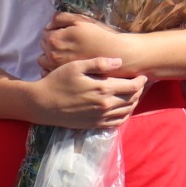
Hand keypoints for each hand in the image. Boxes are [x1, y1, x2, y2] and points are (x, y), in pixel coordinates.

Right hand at [31, 57, 147, 129]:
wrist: (42, 104)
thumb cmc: (57, 80)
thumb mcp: (76, 66)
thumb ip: (99, 63)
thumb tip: (119, 61)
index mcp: (103, 89)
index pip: (132, 86)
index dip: (141, 80)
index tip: (143, 75)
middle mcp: (105, 105)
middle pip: (132, 99)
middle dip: (139, 90)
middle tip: (140, 83)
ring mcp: (100, 117)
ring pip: (127, 112)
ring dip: (134, 103)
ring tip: (134, 94)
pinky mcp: (94, 125)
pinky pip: (117, 123)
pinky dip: (125, 116)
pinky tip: (123, 109)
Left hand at [37, 12, 137, 73]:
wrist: (114, 55)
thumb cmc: (98, 36)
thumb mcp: (80, 20)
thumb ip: (61, 18)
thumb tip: (49, 24)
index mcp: (55, 39)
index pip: (45, 32)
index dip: (54, 30)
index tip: (64, 32)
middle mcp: (53, 55)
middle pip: (44, 45)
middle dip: (52, 42)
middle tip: (66, 42)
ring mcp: (57, 68)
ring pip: (43, 60)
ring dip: (50, 55)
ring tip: (64, 54)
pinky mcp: (64, 77)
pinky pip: (48, 72)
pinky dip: (52, 68)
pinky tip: (64, 64)